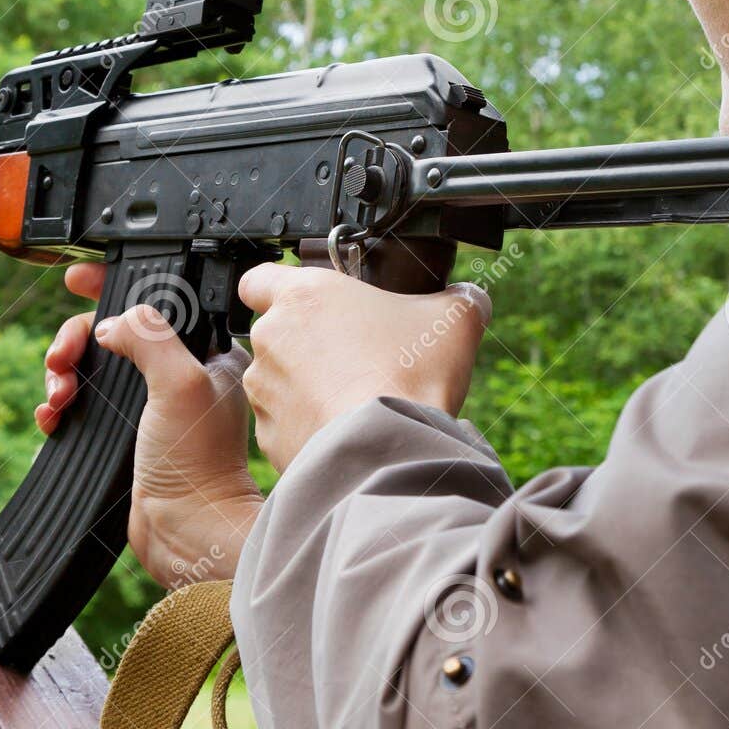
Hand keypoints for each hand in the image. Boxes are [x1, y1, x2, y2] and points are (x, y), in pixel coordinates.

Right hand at [37, 264, 261, 587]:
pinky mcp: (125, 435)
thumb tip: (110, 323)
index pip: (154, 301)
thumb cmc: (198, 464)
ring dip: (64, 375)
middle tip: (60, 360)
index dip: (112, 286)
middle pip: (111, 333)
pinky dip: (61, 408)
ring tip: (57, 396)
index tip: (76, 280)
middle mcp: (177, 374)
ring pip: (92, 369)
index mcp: (203, 352)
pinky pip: (82, 407)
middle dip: (76, 340)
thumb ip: (149, 336)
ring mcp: (148, 405)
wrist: (186, 531)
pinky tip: (52, 418)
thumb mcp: (181, 383)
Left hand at [236, 265, 490, 472]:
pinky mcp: (269, 435)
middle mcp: (272, 337)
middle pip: (276, 331)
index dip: (278, 288)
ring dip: (304, 385)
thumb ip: (458, 299)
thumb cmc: (410, 376)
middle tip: (353, 355)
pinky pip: (283, 424)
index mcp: (304, 296)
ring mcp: (265, 389)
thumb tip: (469, 301)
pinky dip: (306, 425)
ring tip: (352, 398)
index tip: (307, 303)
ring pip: (277, 379)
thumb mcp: (454, 319)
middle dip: (306, 342)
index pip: (259, 278)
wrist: (389, 449)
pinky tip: (344, 431)